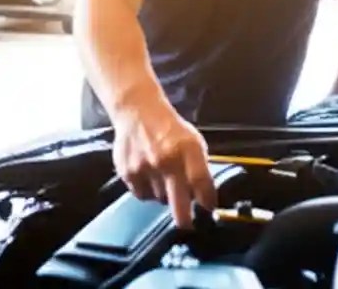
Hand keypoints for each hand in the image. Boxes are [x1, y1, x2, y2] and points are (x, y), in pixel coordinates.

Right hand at [111, 97, 216, 228]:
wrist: (138, 112)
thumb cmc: (169, 129)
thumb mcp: (193, 141)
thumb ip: (200, 167)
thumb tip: (204, 195)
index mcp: (188, 149)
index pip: (202, 184)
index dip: (207, 201)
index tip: (208, 209)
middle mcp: (167, 160)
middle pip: (179, 204)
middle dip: (185, 219)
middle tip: (187, 224)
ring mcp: (146, 167)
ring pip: (160, 200)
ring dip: (164, 195)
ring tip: (162, 177)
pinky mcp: (129, 172)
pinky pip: (142, 195)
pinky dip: (147, 190)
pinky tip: (148, 175)